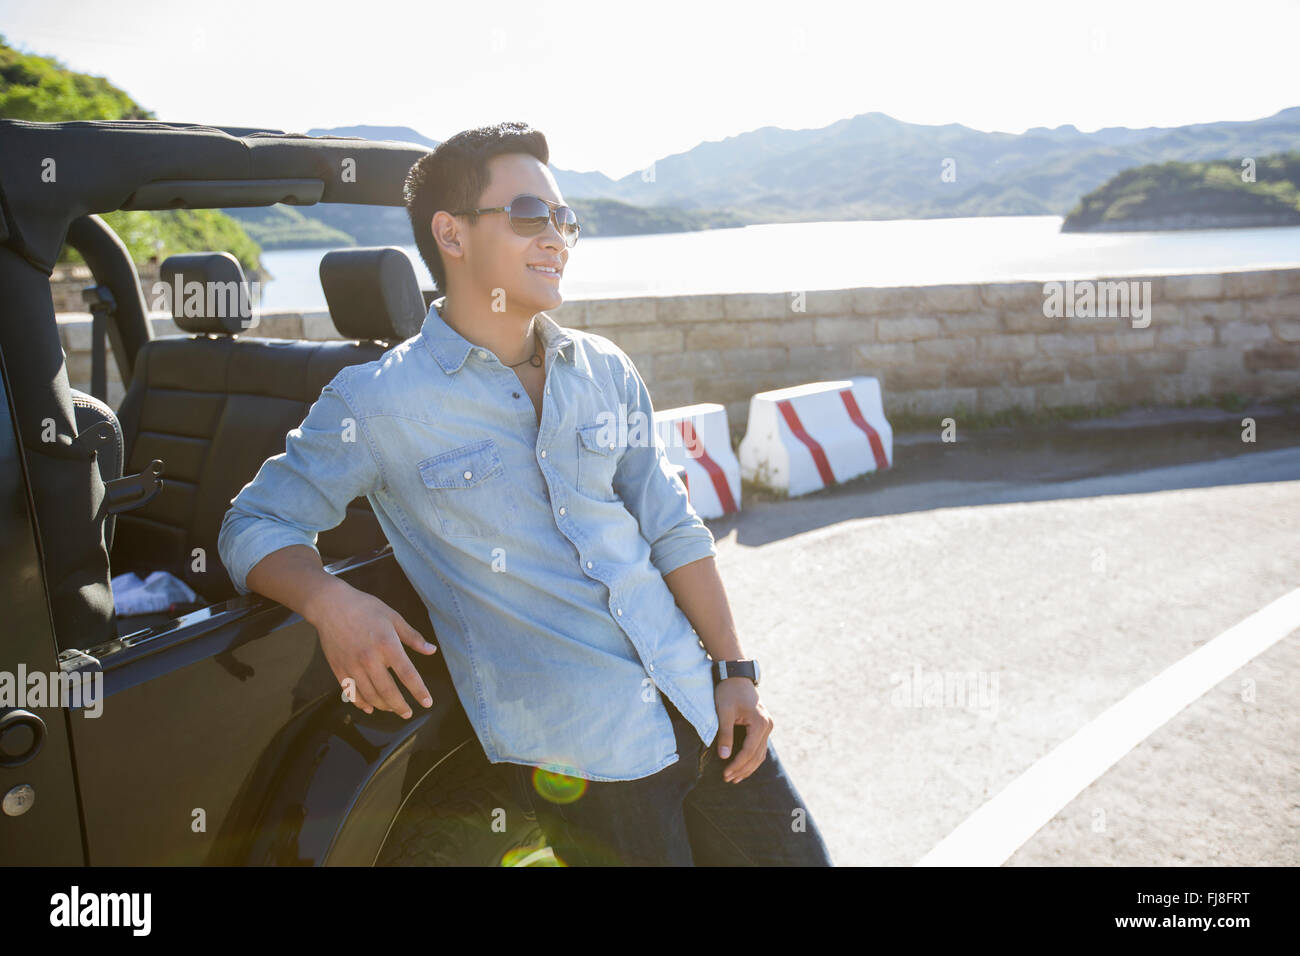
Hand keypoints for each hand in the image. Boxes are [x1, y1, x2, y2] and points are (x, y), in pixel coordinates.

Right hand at [306, 577, 437, 718]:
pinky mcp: (338, 669)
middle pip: (388, 691)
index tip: (427, 703)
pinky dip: (361, 703)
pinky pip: (351, 692)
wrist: (330, 605)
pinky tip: (370, 707)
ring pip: (370, 695)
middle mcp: (370, 659)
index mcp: (387, 645)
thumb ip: (412, 637)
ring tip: (392, 709)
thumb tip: (432, 651)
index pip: (408, 674)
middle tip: (408, 713)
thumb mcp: (393, 617)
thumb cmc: (365, 608)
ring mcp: (352, 666)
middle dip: (400, 706)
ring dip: (383, 706)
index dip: (419, 691)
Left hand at [713, 677, 772, 782]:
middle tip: (728, 779)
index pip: (749, 751)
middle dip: (742, 769)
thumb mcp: (724, 712)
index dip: (737, 765)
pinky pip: (759, 747)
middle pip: (757, 755)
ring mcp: (767, 726)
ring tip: (735, 778)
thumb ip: (725, 734)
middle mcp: (767, 726)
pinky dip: (751, 758)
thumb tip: (724, 756)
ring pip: (760, 753)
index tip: (725, 774)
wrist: (736, 676)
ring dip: (748, 767)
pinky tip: (742, 766)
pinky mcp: (763, 726)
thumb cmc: (728, 692)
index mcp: (760, 723)